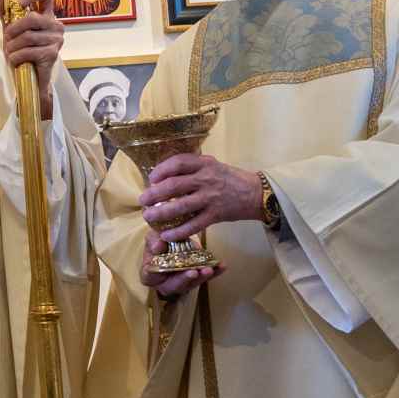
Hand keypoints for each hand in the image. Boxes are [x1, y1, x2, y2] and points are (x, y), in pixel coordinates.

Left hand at [0, 0, 61, 119]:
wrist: (30, 77)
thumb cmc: (23, 49)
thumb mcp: (12, 29)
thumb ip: (6, 11)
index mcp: (47, 15)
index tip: (18, 2)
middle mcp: (56, 25)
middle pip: (31, 18)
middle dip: (13, 29)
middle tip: (7, 38)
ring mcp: (56, 40)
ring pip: (27, 36)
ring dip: (12, 46)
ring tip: (11, 52)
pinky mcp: (52, 55)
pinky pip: (28, 51)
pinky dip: (16, 57)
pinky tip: (15, 60)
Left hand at [138, 153, 263, 243]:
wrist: (256, 193)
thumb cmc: (229, 179)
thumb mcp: (212, 165)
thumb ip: (192, 168)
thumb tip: (163, 177)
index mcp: (204, 163)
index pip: (178, 163)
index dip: (161, 170)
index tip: (151, 178)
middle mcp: (206, 179)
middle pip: (174, 186)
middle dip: (154, 194)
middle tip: (143, 200)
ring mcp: (211, 198)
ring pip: (180, 206)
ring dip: (161, 213)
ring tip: (148, 217)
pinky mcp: (216, 215)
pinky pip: (193, 225)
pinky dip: (178, 231)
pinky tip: (166, 235)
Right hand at [140, 230, 221, 298]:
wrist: (173, 241)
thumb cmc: (159, 241)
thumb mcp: (153, 237)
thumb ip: (154, 240)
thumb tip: (158, 246)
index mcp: (149, 273)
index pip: (149, 277)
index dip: (156, 275)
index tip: (163, 268)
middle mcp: (164, 282)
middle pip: (172, 285)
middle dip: (185, 279)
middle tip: (194, 272)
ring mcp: (181, 283)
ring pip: (190, 284)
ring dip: (201, 277)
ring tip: (210, 269)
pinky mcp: (195, 280)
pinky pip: (204, 278)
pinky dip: (214, 273)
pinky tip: (222, 266)